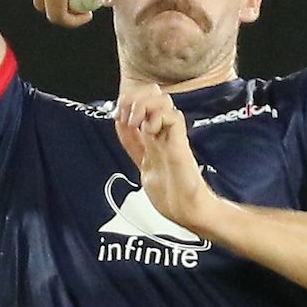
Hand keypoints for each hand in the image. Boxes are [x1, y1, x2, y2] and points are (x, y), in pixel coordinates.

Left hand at [114, 79, 219, 236]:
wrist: (188, 211)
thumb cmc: (172, 197)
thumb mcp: (143, 168)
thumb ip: (134, 147)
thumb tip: (120, 125)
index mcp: (154, 137)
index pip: (141, 106)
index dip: (126, 104)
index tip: (117, 115)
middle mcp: (163, 132)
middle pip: (151, 95)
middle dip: (133, 100)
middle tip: (126, 116)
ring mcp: (172, 135)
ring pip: (162, 100)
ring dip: (143, 106)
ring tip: (137, 122)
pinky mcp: (180, 141)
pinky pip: (171, 115)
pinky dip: (156, 117)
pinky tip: (150, 131)